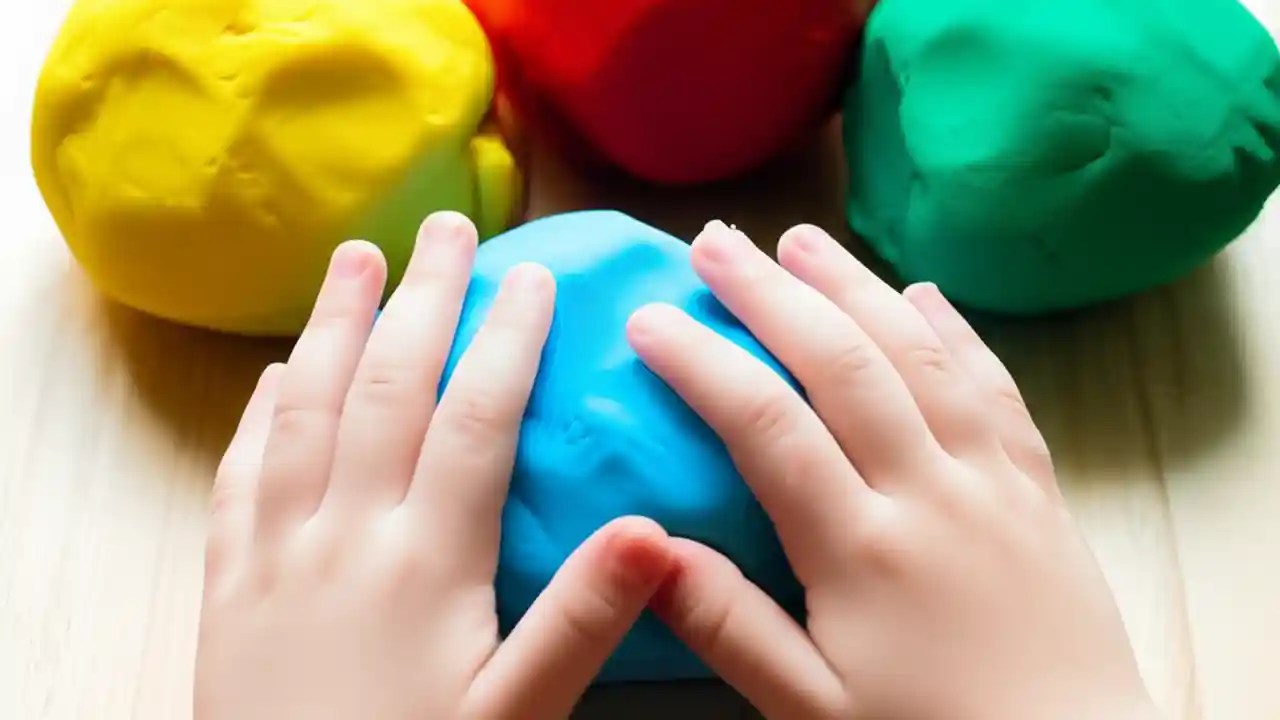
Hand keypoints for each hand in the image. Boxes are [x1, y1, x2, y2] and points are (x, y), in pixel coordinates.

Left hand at [195, 212, 673, 719]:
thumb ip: (580, 622)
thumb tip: (654, 531)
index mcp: (428, 562)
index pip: (473, 419)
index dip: (506, 339)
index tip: (529, 275)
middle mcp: (346, 535)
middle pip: (386, 388)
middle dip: (422, 299)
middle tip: (445, 226)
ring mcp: (276, 553)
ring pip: (304, 411)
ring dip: (332, 325)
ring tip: (355, 257)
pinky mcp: (228, 584)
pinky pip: (239, 475)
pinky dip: (260, 412)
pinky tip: (274, 374)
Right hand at [627, 221, 1158, 719]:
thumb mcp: (813, 708)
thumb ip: (728, 626)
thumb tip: (644, 547)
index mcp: (861, 549)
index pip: (767, 425)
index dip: (703, 362)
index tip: (649, 320)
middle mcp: (929, 492)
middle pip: (842, 363)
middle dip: (772, 293)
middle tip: (715, 243)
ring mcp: (991, 479)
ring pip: (919, 354)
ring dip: (856, 287)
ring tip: (801, 239)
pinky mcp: (1036, 484)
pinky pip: (994, 385)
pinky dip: (954, 329)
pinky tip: (920, 292)